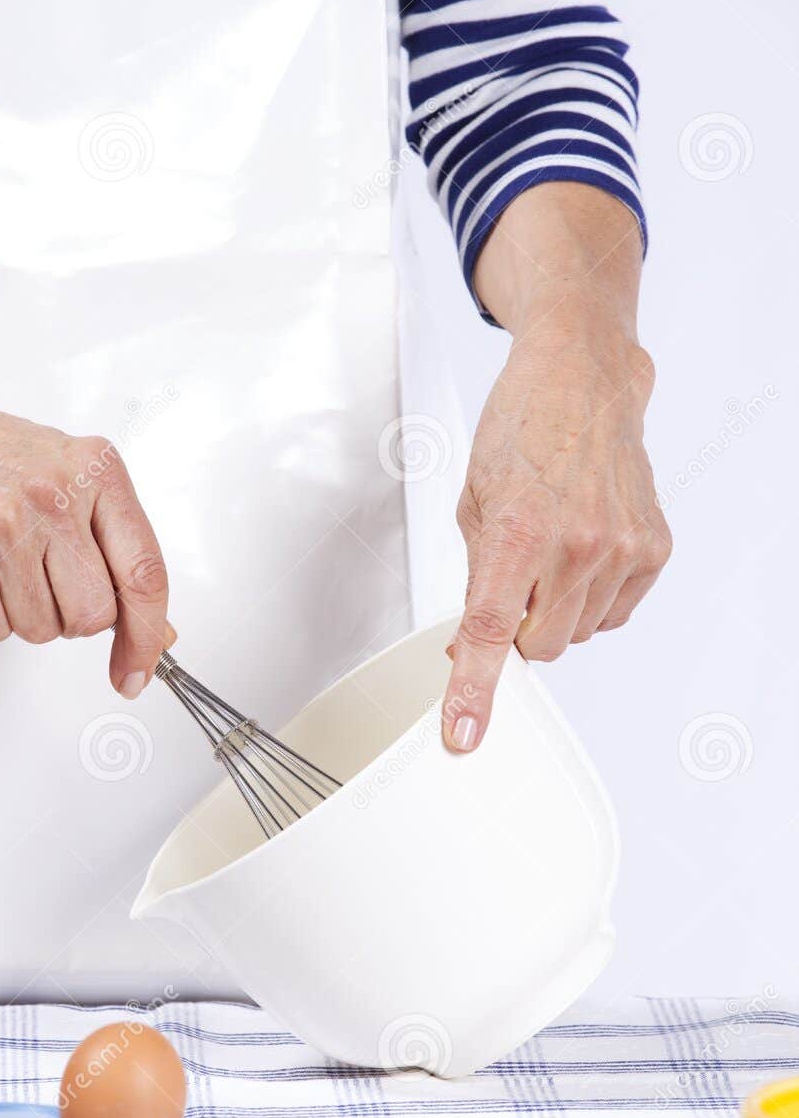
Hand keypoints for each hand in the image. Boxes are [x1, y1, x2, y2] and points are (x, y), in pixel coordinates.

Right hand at [0, 388, 169, 694]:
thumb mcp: (75, 477)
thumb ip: (120, 547)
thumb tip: (158, 630)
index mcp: (97, 470)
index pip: (144, 572)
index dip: (147, 636)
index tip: (138, 671)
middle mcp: (53, 494)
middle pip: (94, 615)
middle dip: (75, 616)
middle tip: (49, 577)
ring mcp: (2, 522)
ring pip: (43, 630)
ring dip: (29, 614)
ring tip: (8, 562)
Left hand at [443, 325, 670, 752]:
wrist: (584, 382)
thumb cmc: (522, 431)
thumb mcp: (473, 503)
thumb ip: (475, 581)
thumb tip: (471, 649)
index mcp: (516, 533)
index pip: (491, 633)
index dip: (474, 691)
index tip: (464, 735)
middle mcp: (575, 545)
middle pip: (539, 647)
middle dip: (519, 628)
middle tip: (514, 579)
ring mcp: (621, 550)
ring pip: (577, 635)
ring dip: (557, 611)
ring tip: (551, 547)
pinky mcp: (653, 550)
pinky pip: (613, 615)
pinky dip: (592, 598)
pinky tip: (583, 551)